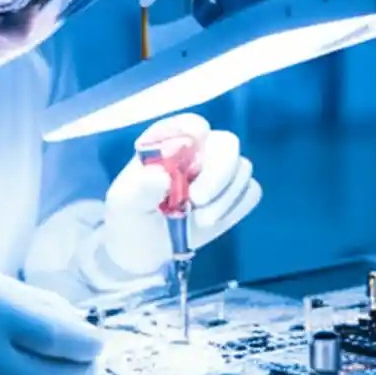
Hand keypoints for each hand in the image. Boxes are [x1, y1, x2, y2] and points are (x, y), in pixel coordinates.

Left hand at [101, 113, 261, 276]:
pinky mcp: (233, 196)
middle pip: (226, 144)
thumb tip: (161, 177)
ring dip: (224, 197)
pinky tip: (212, 221)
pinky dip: (234, 208)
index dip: (194, 131)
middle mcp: (196, 151)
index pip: (188, 124)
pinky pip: (250, 192)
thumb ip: (140, 189)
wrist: (143, 250)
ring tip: (199, 220)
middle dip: (217, 172)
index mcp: (167, 142)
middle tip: (197, 200)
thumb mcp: (125, 205)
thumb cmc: (130, 217)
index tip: (194, 143)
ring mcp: (218, 172)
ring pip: (242, 169)